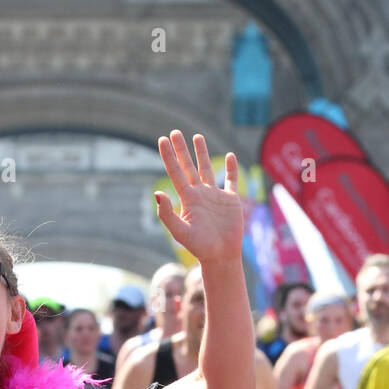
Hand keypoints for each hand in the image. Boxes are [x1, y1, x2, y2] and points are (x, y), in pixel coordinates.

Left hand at [154, 130, 242, 263]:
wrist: (220, 256)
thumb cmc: (199, 246)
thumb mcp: (180, 232)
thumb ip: (167, 214)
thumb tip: (157, 193)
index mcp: (187, 198)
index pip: (175, 172)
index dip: (169, 156)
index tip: (162, 140)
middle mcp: (199, 194)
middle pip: (188, 166)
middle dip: (182, 149)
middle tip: (175, 132)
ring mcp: (215, 196)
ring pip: (207, 169)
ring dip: (202, 153)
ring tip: (197, 137)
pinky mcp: (231, 200)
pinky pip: (231, 181)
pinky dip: (231, 169)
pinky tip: (230, 156)